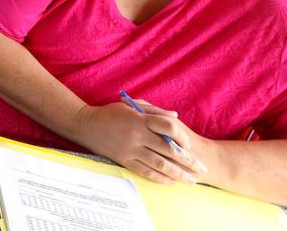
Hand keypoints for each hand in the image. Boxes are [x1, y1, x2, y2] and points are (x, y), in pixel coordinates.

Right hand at [76, 101, 208, 184]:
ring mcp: (130, 149)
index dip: (182, 136)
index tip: (189, 144)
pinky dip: (159, 178)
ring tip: (191, 180)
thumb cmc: (110, 112)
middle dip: (188, 160)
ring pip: (160, 164)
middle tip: (202, 168)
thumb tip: (176, 117)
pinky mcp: (123, 159)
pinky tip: (170, 181)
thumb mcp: (131, 105)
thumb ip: (154, 110)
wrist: (84, 124)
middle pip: (169, 149)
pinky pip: (145, 171)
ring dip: (178, 173)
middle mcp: (137, 135)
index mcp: (140, 119)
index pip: (169, 128)